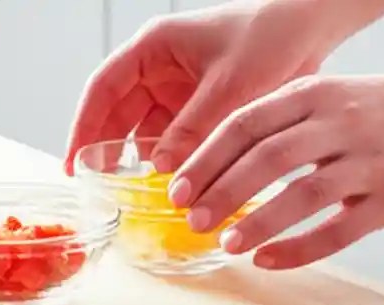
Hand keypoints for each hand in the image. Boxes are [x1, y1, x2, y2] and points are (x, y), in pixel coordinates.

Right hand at [63, 0, 343, 173]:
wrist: (310, 30)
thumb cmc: (268, 40)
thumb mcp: (227, 88)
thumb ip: (192, 129)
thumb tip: (158, 169)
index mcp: (154, 48)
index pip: (103, 90)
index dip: (84, 128)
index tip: (74, 164)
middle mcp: (161, 68)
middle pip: (121, 114)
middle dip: (109, 150)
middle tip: (102, 190)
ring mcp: (182, 88)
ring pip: (151, 130)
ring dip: (146, 160)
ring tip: (139, 195)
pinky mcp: (205, 106)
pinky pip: (180, 137)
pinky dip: (176, 160)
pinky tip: (177, 185)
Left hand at [168, 73, 383, 269]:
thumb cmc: (373, 111)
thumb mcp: (322, 98)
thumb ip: (276, 124)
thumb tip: (209, 166)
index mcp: (313, 95)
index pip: (246, 123)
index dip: (207, 158)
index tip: (176, 188)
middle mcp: (339, 124)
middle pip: (269, 157)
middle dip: (224, 191)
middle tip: (192, 220)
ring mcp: (368, 162)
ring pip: (305, 193)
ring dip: (260, 222)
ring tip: (227, 244)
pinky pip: (340, 230)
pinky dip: (300, 249)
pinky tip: (269, 260)